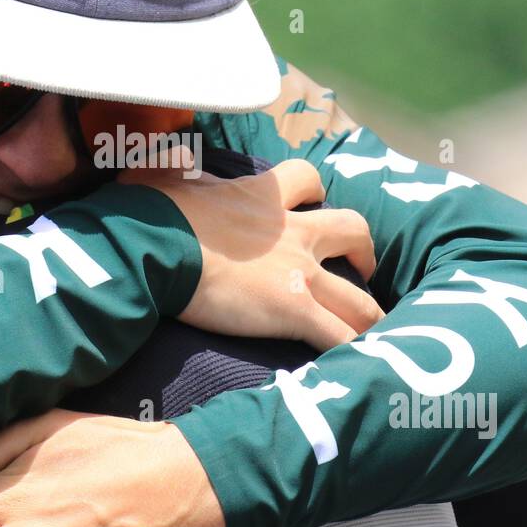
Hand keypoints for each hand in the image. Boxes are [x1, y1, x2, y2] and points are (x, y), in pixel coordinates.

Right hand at [122, 153, 382, 352]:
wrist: (157, 244)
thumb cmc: (157, 211)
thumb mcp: (172, 176)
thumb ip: (181, 167)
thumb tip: (165, 157)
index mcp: (265, 195)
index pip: (305, 178)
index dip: (314, 192)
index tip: (312, 204)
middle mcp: (293, 231)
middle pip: (354, 231)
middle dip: (363, 251)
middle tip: (359, 268)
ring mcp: (299, 272)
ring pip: (357, 298)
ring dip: (369, 317)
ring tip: (370, 334)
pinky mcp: (293, 309)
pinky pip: (338, 336)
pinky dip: (352, 353)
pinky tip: (355, 370)